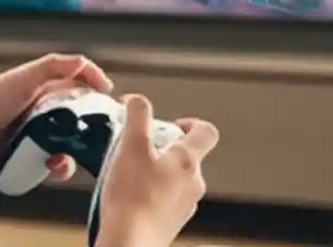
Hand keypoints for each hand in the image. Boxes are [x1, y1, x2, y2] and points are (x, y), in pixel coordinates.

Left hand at [0, 53, 114, 173]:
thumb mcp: (23, 79)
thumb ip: (54, 66)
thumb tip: (87, 63)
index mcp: (40, 86)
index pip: (77, 83)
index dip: (95, 90)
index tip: (111, 102)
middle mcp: (40, 109)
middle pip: (77, 117)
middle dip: (88, 129)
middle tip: (96, 138)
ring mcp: (33, 134)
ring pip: (68, 144)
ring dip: (71, 152)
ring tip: (62, 157)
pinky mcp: (26, 157)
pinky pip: (51, 164)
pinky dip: (56, 167)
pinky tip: (50, 166)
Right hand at [96, 95, 219, 246]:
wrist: (130, 242)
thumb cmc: (132, 196)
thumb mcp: (130, 144)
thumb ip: (137, 115)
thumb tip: (137, 100)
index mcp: (187, 161)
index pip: (206, 132)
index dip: (191, 122)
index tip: (170, 124)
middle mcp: (192, 184)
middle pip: (186, 156)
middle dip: (162, 148)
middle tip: (136, 149)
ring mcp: (183, 206)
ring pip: (174, 179)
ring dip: (154, 172)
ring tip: (126, 174)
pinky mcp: (170, 223)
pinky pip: (163, 200)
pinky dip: (148, 194)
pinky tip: (127, 197)